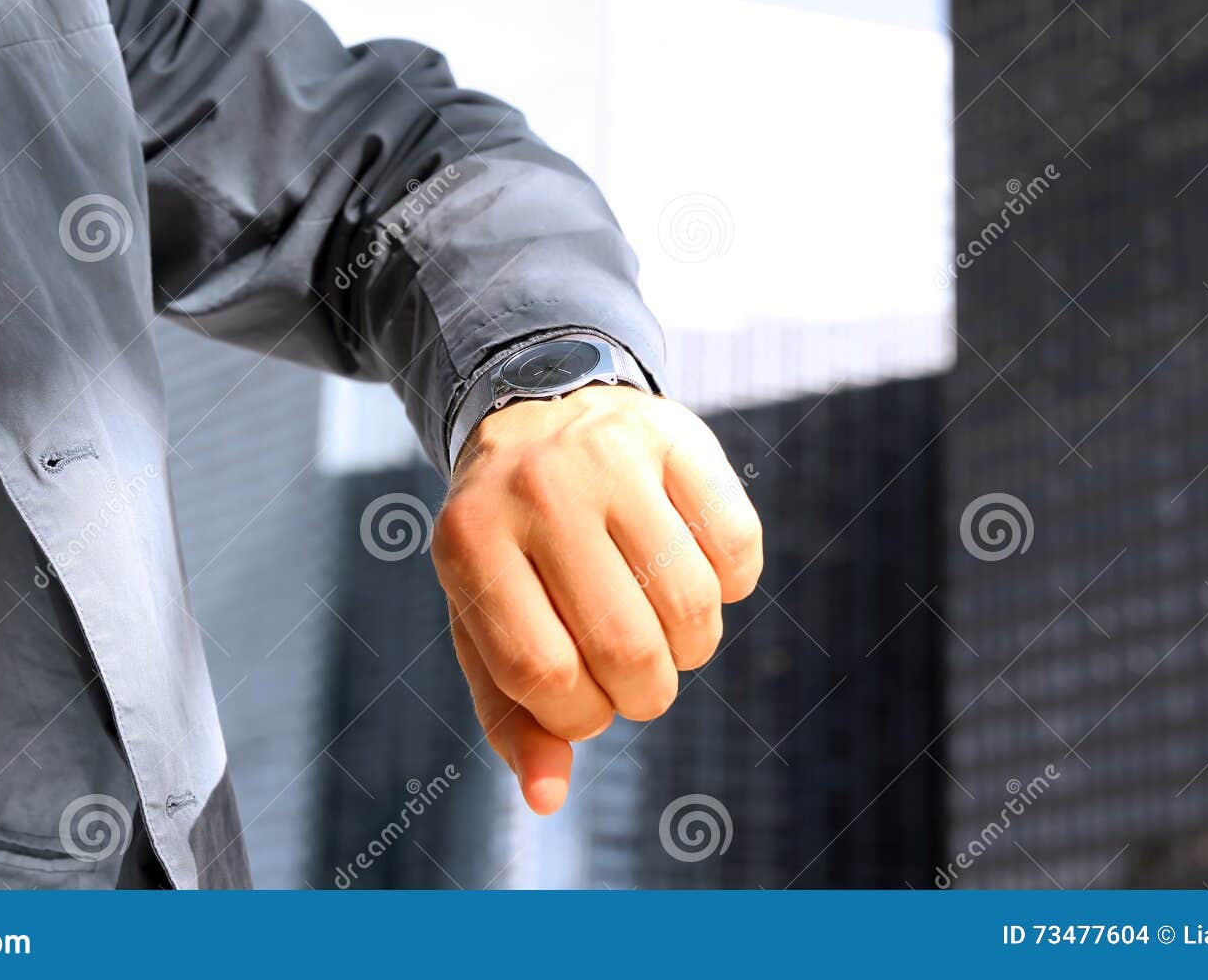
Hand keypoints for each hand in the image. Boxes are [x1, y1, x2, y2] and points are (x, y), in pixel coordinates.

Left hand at [432, 385, 761, 814]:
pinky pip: (738, 546)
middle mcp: (538, 489)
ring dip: (692, 647)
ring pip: (691, 605)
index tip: (587, 704)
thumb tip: (546, 797)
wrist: (537, 409)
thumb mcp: (484, 618)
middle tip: (638, 680)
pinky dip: (732, 584)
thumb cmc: (510, 544)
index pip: (546, 678)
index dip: (582, 717)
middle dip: (645, 694)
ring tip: (667, 631)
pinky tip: (697, 569)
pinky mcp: (675, 434)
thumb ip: (511, 711)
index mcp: (469, 542)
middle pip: (627, 649)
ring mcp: (609, 454)